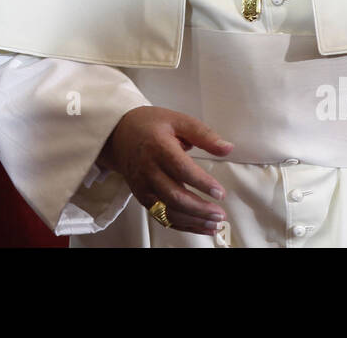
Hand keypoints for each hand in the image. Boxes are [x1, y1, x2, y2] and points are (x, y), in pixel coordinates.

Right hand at [96, 105, 233, 236]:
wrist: (118, 135)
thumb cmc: (151, 125)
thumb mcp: (178, 120)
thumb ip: (204, 135)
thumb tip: (228, 148)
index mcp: (157, 147)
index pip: (181, 169)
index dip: (201, 183)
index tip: (220, 193)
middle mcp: (148, 170)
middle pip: (174, 196)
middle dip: (199, 209)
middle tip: (220, 213)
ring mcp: (143, 186)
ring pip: (167, 211)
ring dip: (193, 221)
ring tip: (215, 224)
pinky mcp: (142, 197)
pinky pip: (161, 216)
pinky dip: (182, 225)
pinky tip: (200, 227)